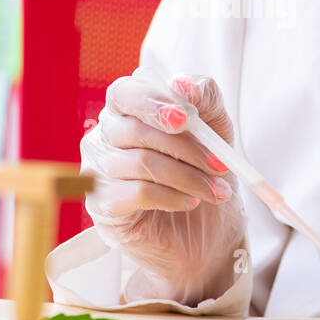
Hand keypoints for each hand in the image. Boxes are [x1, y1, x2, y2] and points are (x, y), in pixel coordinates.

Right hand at [79, 70, 246, 303]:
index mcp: (127, 111)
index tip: (187, 117)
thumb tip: (182, 83)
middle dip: (186, 148)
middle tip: (221, 164)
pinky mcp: (103, 206)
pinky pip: (137, 193)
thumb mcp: (216, 129)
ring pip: (142, 163)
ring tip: (216, 191)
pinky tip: (189, 203)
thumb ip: (204, 97)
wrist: (207, 235)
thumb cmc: (202, 174)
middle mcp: (105, 137)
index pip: (124, 92)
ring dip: (189, 177)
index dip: (153, 101)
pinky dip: (171, 197)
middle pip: (136, 130)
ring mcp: (98, 172)